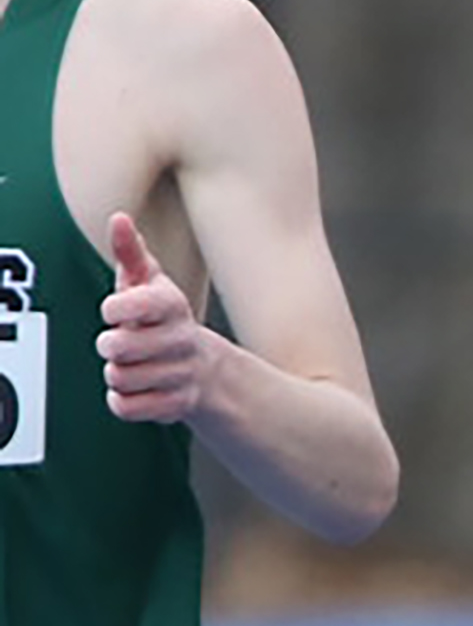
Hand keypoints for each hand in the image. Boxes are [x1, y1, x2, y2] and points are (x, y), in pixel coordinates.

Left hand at [97, 213, 212, 423]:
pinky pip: (126, 407)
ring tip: (134, 365)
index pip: (134, 304)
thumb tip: (119, 218)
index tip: (118, 311)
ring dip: (117, 374)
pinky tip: (139, 388)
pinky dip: (123, 400)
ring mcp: (181, 373)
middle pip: (117, 347)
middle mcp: (182, 339)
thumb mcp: (149, 284)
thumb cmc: (164, 320)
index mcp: (172, 306)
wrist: (207, 369)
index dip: (115, 309)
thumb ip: (131, 252)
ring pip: (119, 378)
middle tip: (124, 342)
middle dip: (111, 346)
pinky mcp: (176, 405)